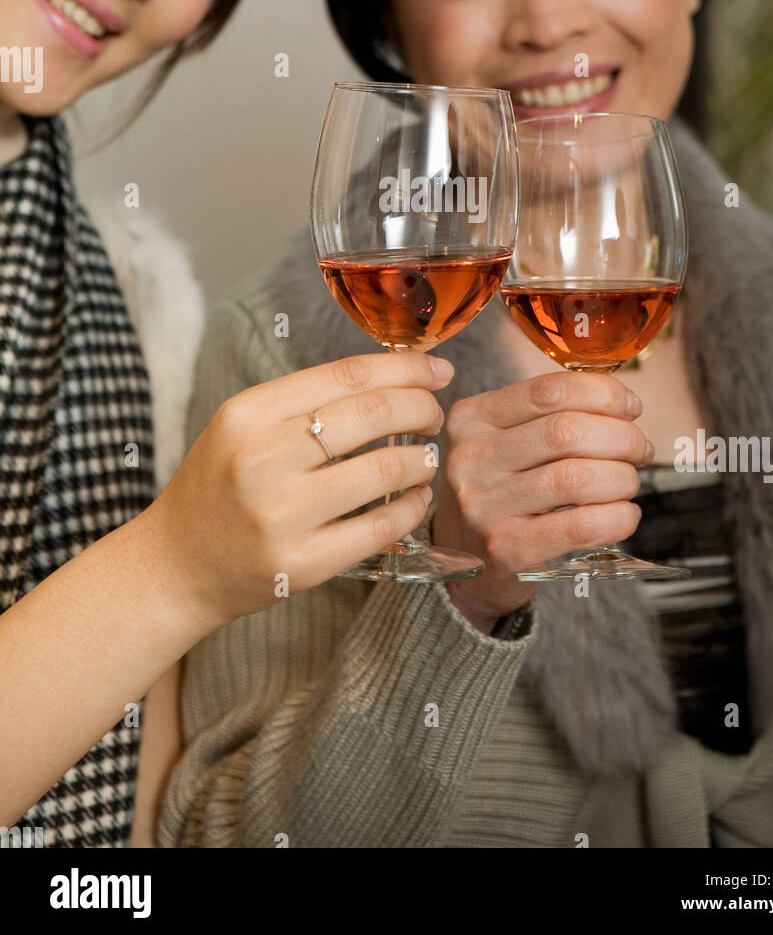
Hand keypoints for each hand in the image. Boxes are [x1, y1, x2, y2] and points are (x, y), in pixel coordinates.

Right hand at [144, 351, 452, 633]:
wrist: (174, 566)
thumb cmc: (220, 488)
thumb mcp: (243, 427)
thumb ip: (307, 401)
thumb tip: (396, 375)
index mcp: (248, 413)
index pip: (347, 375)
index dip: (406, 368)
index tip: (437, 370)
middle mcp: (261, 459)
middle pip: (372, 414)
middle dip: (421, 408)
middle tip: (434, 415)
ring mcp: (280, 515)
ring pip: (383, 471)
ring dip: (421, 460)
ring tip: (425, 458)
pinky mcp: (300, 563)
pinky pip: (379, 528)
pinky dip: (412, 509)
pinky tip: (416, 499)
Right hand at [433, 372, 650, 633]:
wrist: (468, 559)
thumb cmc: (501, 490)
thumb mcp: (505, 440)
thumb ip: (553, 415)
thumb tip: (625, 407)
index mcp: (471, 418)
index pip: (548, 391)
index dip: (603, 394)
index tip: (631, 407)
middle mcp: (471, 459)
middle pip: (567, 432)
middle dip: (622, 437)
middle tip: (639, 450)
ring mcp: (484, 507)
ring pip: (576, 478)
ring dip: (621, 478)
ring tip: (628, 482)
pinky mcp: (507, 550)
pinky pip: (580, 526)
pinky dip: (617, 517)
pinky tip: (624, 514)